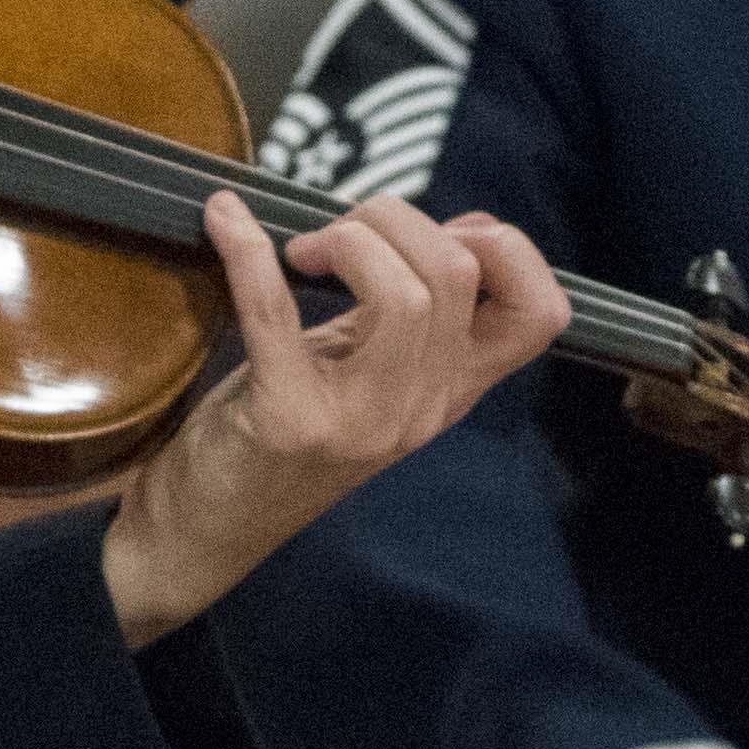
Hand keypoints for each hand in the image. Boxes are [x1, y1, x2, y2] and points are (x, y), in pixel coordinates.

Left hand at [99, 191, 570, 644]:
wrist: (210, 528)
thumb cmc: (287, 432)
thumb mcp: (373, 373)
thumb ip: (416, 312)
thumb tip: (461, 228)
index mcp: (451, 391)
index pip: (538, 316)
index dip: (509, 250)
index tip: (446, 230)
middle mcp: (421, 410)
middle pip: (456, 276)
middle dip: (395, 220)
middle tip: (339, 234)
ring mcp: (363, 423)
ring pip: (403, 295)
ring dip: (347, 239)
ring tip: (303, 252)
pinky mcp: (291, 423)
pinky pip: (277, 313)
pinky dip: (248, 253)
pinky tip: (225, 221)